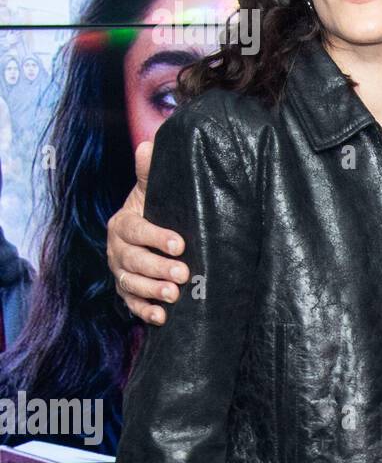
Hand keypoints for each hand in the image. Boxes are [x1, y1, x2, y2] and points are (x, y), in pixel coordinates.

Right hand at [107, 140, 189, 324]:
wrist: (149, 231)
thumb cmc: (155, 208)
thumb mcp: (153, 189)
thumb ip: (150, 171)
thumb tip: (148, 145)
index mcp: (123, 224)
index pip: (136, 231)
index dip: (156, 238)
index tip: (179, 244)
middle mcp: (117, 249)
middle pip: (132, 261)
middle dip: (157, 268)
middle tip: (183, 273)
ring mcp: (121, 271)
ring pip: (130, 283)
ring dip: (152, 290)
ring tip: (174, 295)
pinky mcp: (128, 291)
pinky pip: (131, 304)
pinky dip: (144, 311)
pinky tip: (161, 317)